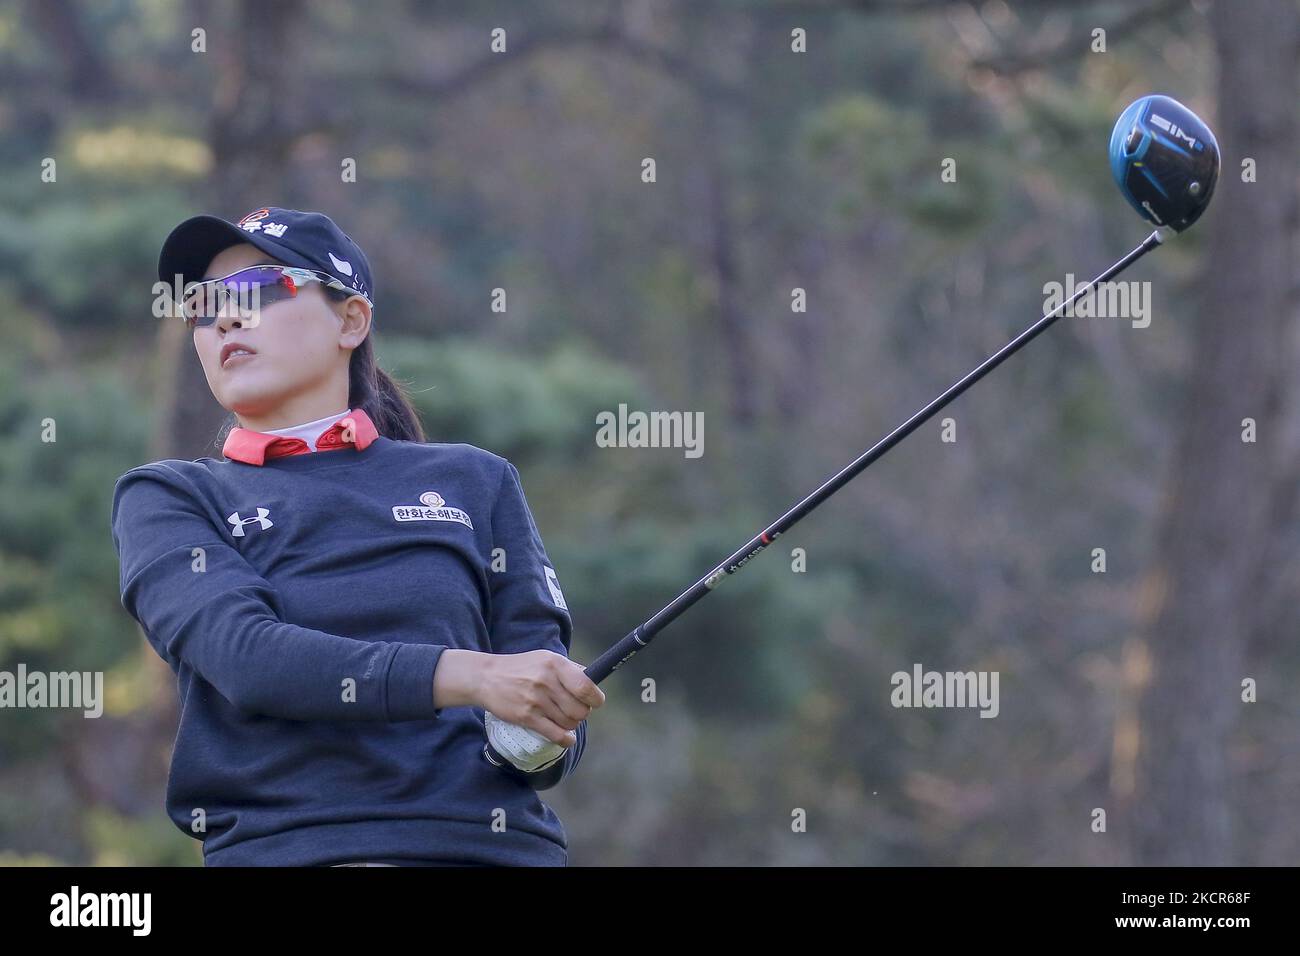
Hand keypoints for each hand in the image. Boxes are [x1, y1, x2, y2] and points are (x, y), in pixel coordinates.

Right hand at [477, 649, 605, 746]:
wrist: (486, 677)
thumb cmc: (520, 667)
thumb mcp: (545, 658)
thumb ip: (569, 668)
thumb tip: (592, 679)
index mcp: (555, 664)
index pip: (586, 686)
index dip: (596, 698)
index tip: (596, 702)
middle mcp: (547, 681)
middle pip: (580, 709)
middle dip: (582, 713)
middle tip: (574, 710)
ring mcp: (536, 700)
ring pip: (569, 723)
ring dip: (570, 724)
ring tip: (562, 717)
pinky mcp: (526, 717)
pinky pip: (555, 734)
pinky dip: (565, 740)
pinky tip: (566, 738)